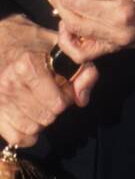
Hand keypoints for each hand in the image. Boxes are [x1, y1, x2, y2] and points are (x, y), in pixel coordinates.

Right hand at [0, 12, 96, 148]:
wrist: (2, 42)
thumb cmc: (34, 45)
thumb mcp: (64, 48)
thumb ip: (83, 70)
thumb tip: (82, 99)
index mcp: (27, 66)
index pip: (58, 103)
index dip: (67, 96)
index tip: (62, 85)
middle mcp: (9, 84)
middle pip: (47, 117)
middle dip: (54, 108)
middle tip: (50, 93)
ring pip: (32, 128)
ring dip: (41, 119)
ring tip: (39, 102)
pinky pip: (16, 137)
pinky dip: (27, 134)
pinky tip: (31, 118)